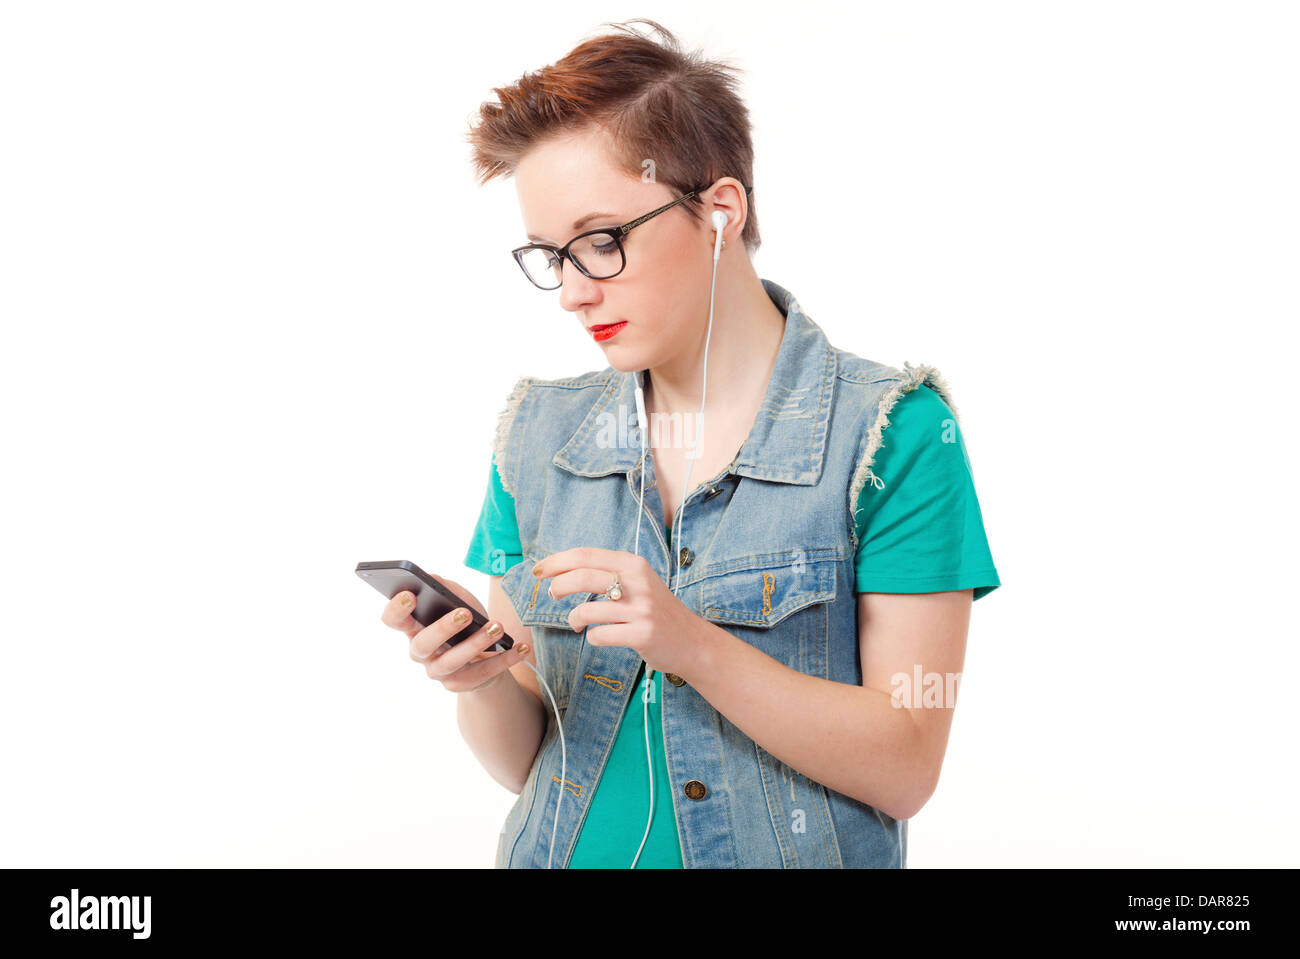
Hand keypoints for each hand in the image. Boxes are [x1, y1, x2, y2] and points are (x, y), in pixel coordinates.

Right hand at [379, 573, 529, 693]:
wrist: (484, 655)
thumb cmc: (467, 622)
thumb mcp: (459, 600)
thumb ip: (445, 589)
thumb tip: (433, 578)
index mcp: (414, 627)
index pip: (393, 620)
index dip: (396, 609)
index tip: (410, 595)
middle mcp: (421, 651)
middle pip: (424, 643)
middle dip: (444, 628)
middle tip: (464, 613)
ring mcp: (438, 671)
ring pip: (453, 661)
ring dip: (477, 643)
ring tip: (498, 628)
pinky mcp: (460, 685)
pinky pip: (482, 673)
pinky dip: (504, 659)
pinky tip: (520, 647)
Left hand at [533, 547, 706, 678]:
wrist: (691, 641)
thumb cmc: (656, 611)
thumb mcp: (638, 582)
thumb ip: (608, 572)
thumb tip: (562, 569)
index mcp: (634, 564)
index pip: (586, 555)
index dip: (557, 561)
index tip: (538, 570)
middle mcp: (638, 582)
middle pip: (582, 577)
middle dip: (558, 586)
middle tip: (551, 595)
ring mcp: (641, 609)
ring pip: (587, 610)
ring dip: (574, 619)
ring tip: (577, 623)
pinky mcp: (642, 634)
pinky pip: (599, 636)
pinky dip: (591, 638)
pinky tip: (599, 637)